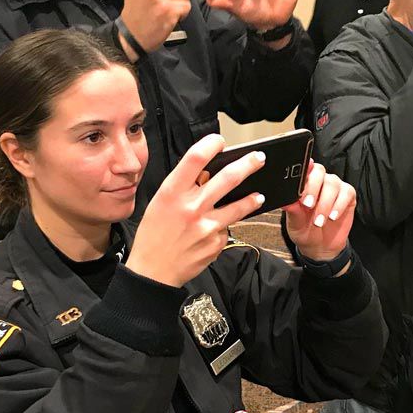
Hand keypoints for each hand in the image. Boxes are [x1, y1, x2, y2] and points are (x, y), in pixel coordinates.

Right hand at [126, 135, 264, 286]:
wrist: (153, 271)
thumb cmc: (153, 235)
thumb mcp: (159, 204)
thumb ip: (182, 188)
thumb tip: (206, 173)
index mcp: (172, 193)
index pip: (195, 158)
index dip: (211, 144)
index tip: (220, 141)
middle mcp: (191, 207)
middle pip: (227, 178)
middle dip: (248, 164)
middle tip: (259, 158)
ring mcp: (206, 227)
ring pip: (239, 206)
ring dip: (252, 198)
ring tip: (258, 194)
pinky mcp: (216, 243)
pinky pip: (227, 228)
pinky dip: (225, 226)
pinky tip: (216, 229)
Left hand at [284, 160, 355, 263]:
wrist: (320, 245)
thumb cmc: (305, 229)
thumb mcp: (294, 221)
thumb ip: (292, 208)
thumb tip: (285, 201)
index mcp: (304, 182)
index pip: (304, 169)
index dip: (303, 173)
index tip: (300, 185)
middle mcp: (320, 180)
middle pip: (319, 171)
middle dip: (313, 188)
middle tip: (308, 206)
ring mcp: (335, 186)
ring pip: (332, 184)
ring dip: (325, 204)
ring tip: (319, 221)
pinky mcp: (348, 195)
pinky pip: (346, 193)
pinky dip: (339, 206)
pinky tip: (332, 217)